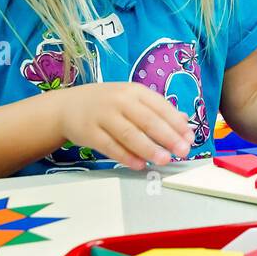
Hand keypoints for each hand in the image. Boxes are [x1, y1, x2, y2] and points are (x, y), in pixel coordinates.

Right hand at [54, 83, 193, 170]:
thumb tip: (185, 123)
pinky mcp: (89, 132)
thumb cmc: (107, 104)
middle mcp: (119, 100)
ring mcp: (102, 116)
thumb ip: (157, 110)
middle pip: (147, 120)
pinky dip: (126, 156)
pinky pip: (110, 146)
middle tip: (183, 151)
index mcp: (135, 91)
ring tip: (164, 160)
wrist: (66, 106)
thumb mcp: (132, 99)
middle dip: (168, 137)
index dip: (177, 123)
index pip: (160, 106)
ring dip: (149, 148)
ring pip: (129, 134)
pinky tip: (140, 164)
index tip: (190, 138)